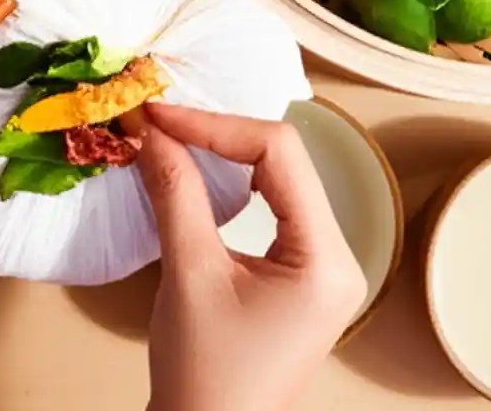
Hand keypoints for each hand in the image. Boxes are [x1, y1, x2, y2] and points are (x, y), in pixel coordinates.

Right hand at [138, 103, 367, 410]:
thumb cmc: (205, 376)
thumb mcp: (189, 276)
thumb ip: (176, 194)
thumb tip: (153, 131)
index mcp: (326, 258)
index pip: (279, 155)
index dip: (215, 125)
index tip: (160, 114)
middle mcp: (338, 259)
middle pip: (284, 163)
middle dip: (219, 135)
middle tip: (161, 120)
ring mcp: (320, 271)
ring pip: (278, 183)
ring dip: (224, 157)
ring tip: (172, 139)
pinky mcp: (297, 281)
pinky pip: (271, 211)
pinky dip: (231, 187)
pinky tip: (194, 176)